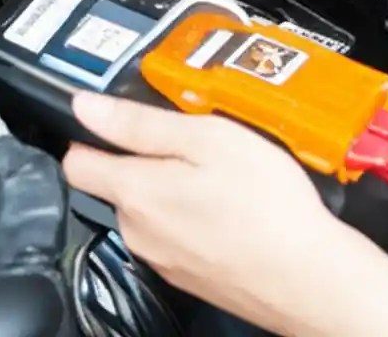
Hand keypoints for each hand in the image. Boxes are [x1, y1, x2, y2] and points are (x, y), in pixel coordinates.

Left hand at [62, 92, 370, 334]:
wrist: (312, 281)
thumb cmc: (267, 205)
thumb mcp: (207, 139)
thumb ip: (140, 123)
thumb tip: (83, 106)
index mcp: (134, 193)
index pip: (75, 163)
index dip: (89, 136)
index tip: (118, 122)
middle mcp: (137, 232)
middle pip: (116, 185)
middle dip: (144, 161)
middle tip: (194, 145)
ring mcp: (162, 260)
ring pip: (148, 212)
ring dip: (171, 191)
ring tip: (220, 177)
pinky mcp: (189, 278)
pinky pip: (175, 238)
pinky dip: (194, 220)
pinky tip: (232, 212)